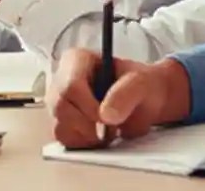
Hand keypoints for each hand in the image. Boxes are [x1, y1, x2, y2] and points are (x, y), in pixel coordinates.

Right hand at [46, 48, 191, 148]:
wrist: (146, 101)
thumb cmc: (141, 85)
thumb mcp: (142, 81)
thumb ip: (126, 93)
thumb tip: (105, 115)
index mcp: (78, 60)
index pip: (70, 85)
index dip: (88, 107)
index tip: (107, 119)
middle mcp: (62, 80)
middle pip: (60, 108)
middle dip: (88, 125)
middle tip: (111, 127)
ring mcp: (59, 104)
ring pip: (59, 127)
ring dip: (86, 137)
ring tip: (107, 131)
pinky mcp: (61, 124)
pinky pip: (64, 140)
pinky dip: (83, 144)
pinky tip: (98, 137)